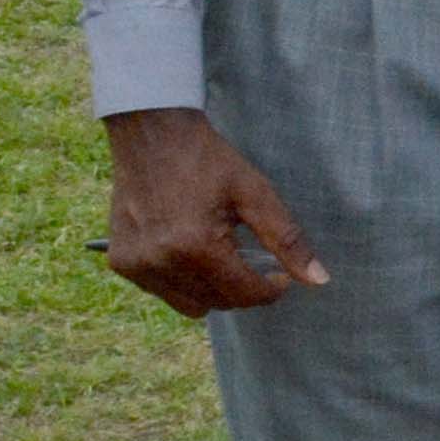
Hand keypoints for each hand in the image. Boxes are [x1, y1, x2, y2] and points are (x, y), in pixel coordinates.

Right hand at [100, 109, 326, 316]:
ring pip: (189, 304)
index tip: (280, 276)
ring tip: (217, 252)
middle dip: (242, 289)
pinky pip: (162, 292)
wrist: (152, 136)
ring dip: (211, 289)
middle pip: (218, 303)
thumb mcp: (255, 193)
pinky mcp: (120, 263)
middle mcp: (160, 263)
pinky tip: (187, 250)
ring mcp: (136, 266)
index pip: (243, 294)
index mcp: (196, 247)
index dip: (269, 290)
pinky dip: (181, 281)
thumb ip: (287, 240)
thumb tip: (319, 280)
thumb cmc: (208, 161)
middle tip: (251, 260)